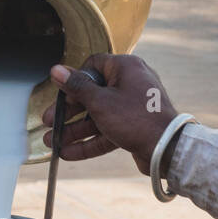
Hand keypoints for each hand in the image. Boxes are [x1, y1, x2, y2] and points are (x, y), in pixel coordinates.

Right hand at [41, 54, 176, 173]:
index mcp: (125, 67)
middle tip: (49, 122)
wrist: (167, 149)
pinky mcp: (134, 126)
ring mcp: (132, 106)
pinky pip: (107, 131)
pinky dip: (89, 141)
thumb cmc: (137, 119)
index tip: (62, 93)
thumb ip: (76, 86)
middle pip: (91, 94)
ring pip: (97, 116)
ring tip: (52, 143)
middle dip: (68, 112)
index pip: (93, 65)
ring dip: (74, 130)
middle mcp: (130, 83)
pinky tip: (68, 153)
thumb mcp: (100, 102)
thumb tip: (56, 70)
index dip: (75, 79)